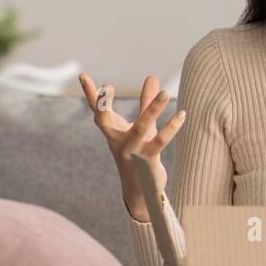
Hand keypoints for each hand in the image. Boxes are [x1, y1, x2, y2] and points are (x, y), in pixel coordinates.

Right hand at [78, 73, 185, 221]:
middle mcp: (118, 141)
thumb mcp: (142, 125)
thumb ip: (146, 101)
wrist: (141, 189)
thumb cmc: (140, 152)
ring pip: (140, 128)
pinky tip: (182, 114)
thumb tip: (152, 77)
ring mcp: (132, 151)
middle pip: (105, 121)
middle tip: (108, 86)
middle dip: (103, 104)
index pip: (98, 110)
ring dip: (152, 110)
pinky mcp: (148, 160)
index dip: (91, 94)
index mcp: (112, 131)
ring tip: (165, 93)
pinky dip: (172, 128)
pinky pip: (160, 141)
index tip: (83, 75)